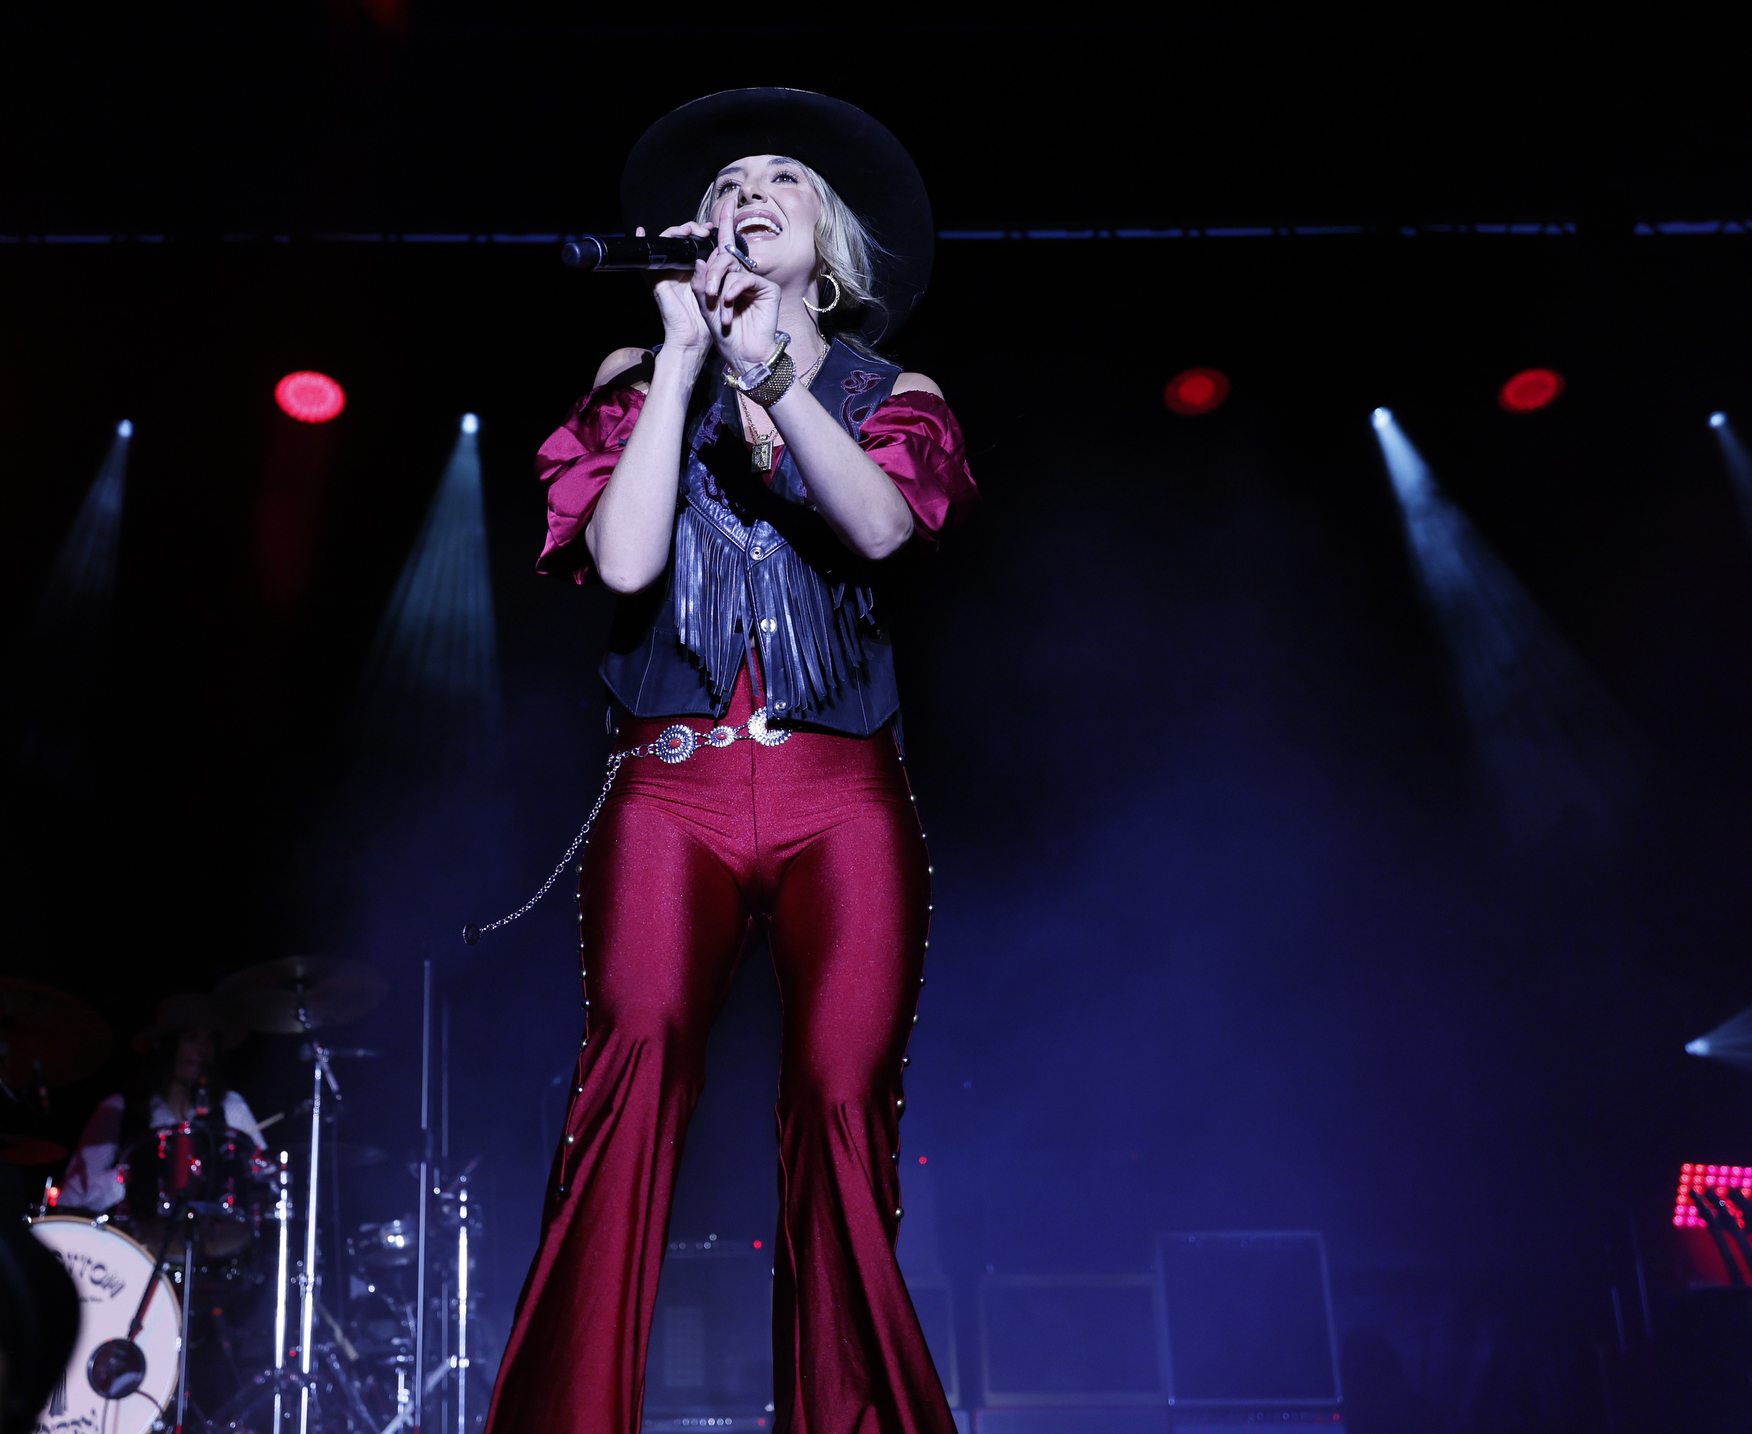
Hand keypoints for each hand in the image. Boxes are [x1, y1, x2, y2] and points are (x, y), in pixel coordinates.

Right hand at [640, 223, 712, 361]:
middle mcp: (678, 268)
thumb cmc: (707, 319)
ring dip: (674, 232)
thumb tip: (722, 245)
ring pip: (665, 243)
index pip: (694, 242)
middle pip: (679, 239)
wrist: (694, 339)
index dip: (700, 230)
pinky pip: (645, 261)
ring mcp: (665, 273)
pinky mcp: (656, 280)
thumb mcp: (717, 287)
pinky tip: (640, 232)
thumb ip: (717, 269)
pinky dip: (641, 243)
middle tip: (702, 230)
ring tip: (687, 231)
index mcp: (693, 269)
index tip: (713, 227)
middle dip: (690, 228)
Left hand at [692, 195, 783, 377]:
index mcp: (729, 278)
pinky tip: (730, 306)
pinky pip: (745, 278)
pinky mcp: (768, 288)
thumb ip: (702, 284)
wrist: (743, 355)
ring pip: (733, 267)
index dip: (725, 225)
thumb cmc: (727, 335)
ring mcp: (757, 281)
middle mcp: (743, 276)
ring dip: (721, 285)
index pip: (725, 248)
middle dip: (713, 271)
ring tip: (720, 306)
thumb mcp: (706, 307)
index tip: (725, 204)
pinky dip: (734, 291)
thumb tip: (700, 260)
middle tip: (709, 293)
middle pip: (725, 256)